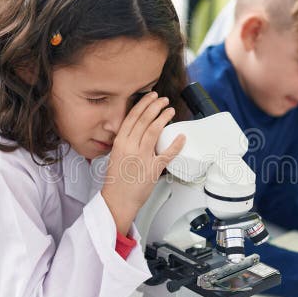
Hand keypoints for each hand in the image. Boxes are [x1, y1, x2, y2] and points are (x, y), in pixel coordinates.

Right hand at [101, 92, 184, 233]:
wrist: (117, 200)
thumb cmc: (116, 180)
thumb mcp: (116, 155)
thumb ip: (126, 142)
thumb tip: (138, 131)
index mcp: (120, 143)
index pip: (132, 117)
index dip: (143, 104)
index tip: (150, 97)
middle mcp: (130, 147)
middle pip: (145, 120)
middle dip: (156, 106)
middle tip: (163, 100)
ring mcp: (142, 157)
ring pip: (155, 131)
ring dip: (164, 117)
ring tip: (170, 110)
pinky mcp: (152, 169)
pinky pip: (167, 154)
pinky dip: (176, 144)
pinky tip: (181, 136)